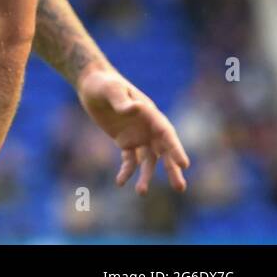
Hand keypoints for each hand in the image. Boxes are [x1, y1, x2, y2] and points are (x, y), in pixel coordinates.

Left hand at [77, 65, 189, 193]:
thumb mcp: (112, 90)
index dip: (176, 149)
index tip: (184, 165)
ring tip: (141, 192)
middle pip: (164, 151)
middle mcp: (148, 128)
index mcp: (150, 114)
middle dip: (172, 169)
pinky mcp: (125, 141)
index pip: (167, 134)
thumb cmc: (104, 84)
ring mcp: (138, 136)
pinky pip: (130, 160)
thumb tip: (134, 108)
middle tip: (180, 188)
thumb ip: (122, 100)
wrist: (92, 86)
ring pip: (148, 160)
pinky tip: (120, 182)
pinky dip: (127, 171)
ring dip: (147, 176)